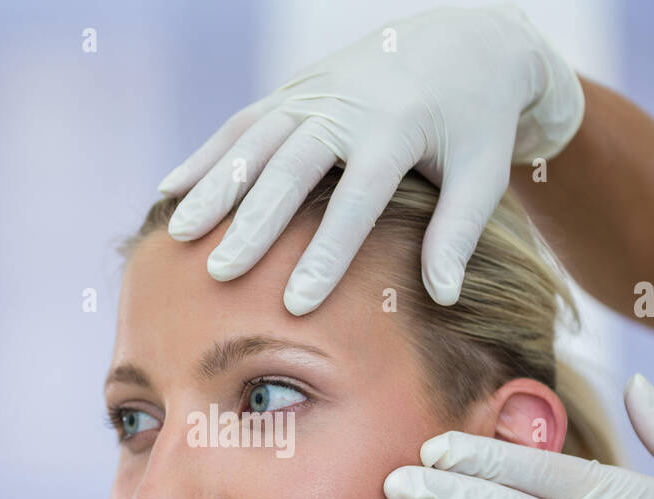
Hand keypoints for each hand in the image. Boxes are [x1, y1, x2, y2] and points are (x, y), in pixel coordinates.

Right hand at [155, 3, 583, 314]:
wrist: (465, 39)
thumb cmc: (476, 121)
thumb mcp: (482, 173)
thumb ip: (457, 232)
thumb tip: (443, 298)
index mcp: (397, 126)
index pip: (355, 198)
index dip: (327, 253)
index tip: (298, 303)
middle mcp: (347, 104)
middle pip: (290, 168)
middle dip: (254, 223)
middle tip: (221, 274)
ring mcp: (314, 92)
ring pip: (253, 141)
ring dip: (215, 187)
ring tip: (181, 235)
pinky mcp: (294, 89)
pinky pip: (241, 123)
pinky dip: (205, 155)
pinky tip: (171, 189)